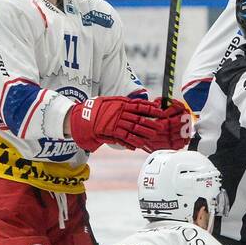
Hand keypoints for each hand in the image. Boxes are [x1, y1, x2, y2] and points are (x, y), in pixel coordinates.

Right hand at [67, 96, 189, 153]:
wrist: (84, 118)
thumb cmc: (98, 109)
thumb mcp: (111, 101)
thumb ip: (125, 102)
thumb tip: (138, 104)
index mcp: (121, 104)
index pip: (140, 106)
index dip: (151, 109)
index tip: (160, 111)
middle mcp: (120, 112)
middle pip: (140, 118)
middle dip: (151, 123)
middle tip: (161, 126)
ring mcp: (116, 122)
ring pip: (134, 128)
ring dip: (145, 132)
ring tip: (154, 135)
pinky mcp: (112, 131)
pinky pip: (125, 137)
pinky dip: (134, 141)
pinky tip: (141, 144)